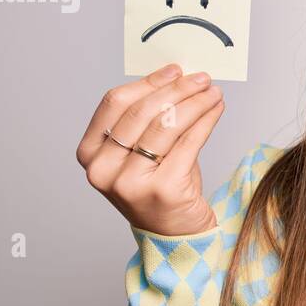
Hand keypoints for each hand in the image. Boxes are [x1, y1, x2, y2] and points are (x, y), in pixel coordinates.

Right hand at [75, 62, 225, 236]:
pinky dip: (205, 121)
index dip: (147, 82)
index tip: (174, 70)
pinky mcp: (162, 189)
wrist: (174, 235)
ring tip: (213, 92)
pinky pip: (188, 143)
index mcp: (90, 154)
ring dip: (194, 102)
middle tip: (201, 78)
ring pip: (165, 125)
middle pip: (141, 112)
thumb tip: (176, 77)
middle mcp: (103, 169)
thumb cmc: (159, 188)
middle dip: (176, 89)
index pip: (115, 104)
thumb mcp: (141, 152)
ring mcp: (130, 182)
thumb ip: (147, 120)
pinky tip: (215, 109)